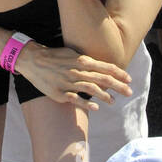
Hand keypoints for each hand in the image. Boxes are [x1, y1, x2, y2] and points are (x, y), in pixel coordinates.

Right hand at [13, 43, 131, 111]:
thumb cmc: (54, 56)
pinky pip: (75, 99)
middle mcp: (77, 70)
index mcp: (81, 60)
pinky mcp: (59, 93)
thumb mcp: (71, 53)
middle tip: (129, 92)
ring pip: (91, 89)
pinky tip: (96, 107)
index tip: (129, 79)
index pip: (105, 67)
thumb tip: (101, 67)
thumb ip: (86, 61)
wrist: (32, 59)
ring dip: (105, 96)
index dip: (119, 73)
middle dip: (118, 86)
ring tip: (113, 101)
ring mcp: (68, 82)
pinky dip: (87, 104)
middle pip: (102, 79)